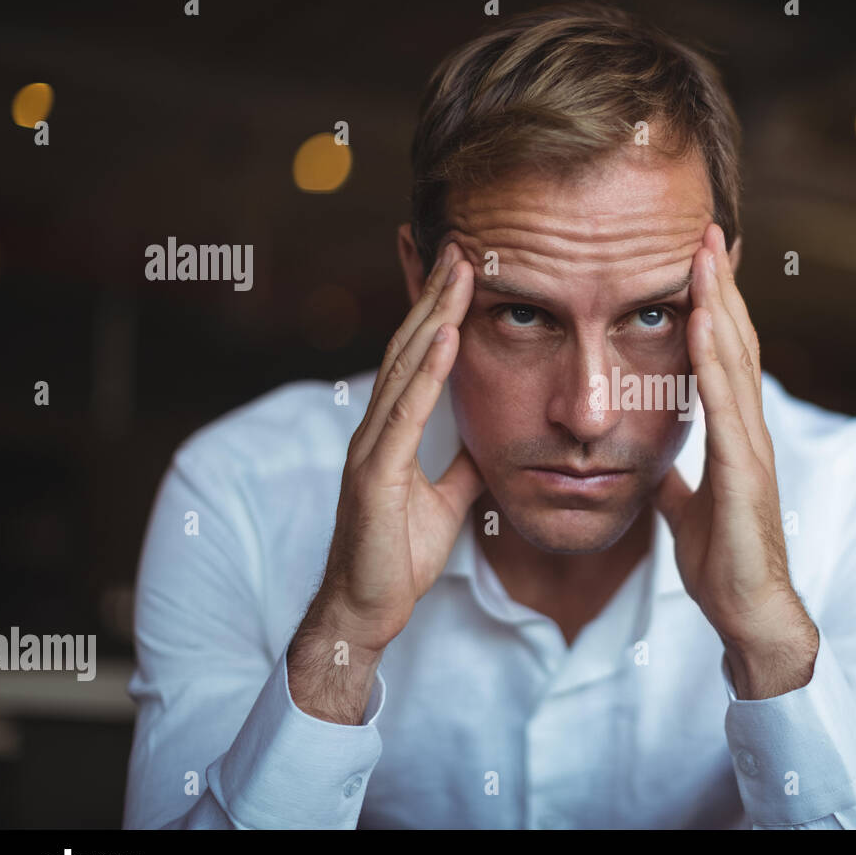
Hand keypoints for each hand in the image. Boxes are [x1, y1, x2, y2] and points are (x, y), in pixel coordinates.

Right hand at [317, 241, 485, 655]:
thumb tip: (490, 441)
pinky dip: (426, 371)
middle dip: (435, 294)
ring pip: (405, 366)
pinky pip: (405, 413)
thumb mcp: (446, 501)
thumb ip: (462, 464)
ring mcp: (371, 447)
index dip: (436, 311)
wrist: (365, 611)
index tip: (462, 269)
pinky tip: (445, 335)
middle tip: (464, 243)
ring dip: (433, 314)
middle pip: (409, 346)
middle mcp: (376, 428)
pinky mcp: (373, 473)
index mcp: (392, 430)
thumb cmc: (397, 556)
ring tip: (460, 268)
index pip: (417, 358)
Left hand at [653, 224, 816, 694]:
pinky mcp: (743, 471)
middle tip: (706, 231)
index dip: (711, 308)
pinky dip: (713, 358)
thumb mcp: (687, 511)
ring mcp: (750, 448)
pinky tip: (700, 320)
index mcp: (735, 436)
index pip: (723, 358)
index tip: (695, 263)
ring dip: (718, 303)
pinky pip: (724, 404)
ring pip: (735, 360)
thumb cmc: (722, 562)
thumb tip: (653, 468)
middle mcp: (748, 431)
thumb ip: (676, 480)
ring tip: (705, 253)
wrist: (748, 612)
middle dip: (718, 287)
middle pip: (734, 343)